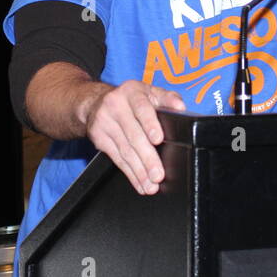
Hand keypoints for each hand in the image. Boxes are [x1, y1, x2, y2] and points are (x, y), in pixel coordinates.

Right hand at [80, 79, 186, 194]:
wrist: (96, 102)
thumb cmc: (131, 99)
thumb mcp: (149, 92)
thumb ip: (167, 98)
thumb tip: (180, 107)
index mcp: (132, 91)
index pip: (141, 107)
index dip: (150, 124)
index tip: (158, 139)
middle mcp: (116, 105)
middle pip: (133, 135)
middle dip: (147, 157)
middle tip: (158, 174)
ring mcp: (104, 122)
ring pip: (125, 150)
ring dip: (139, 171)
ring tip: (151, 185)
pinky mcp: (98, 138)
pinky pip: (116, 159)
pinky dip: (130, 173)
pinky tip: (139, 183)